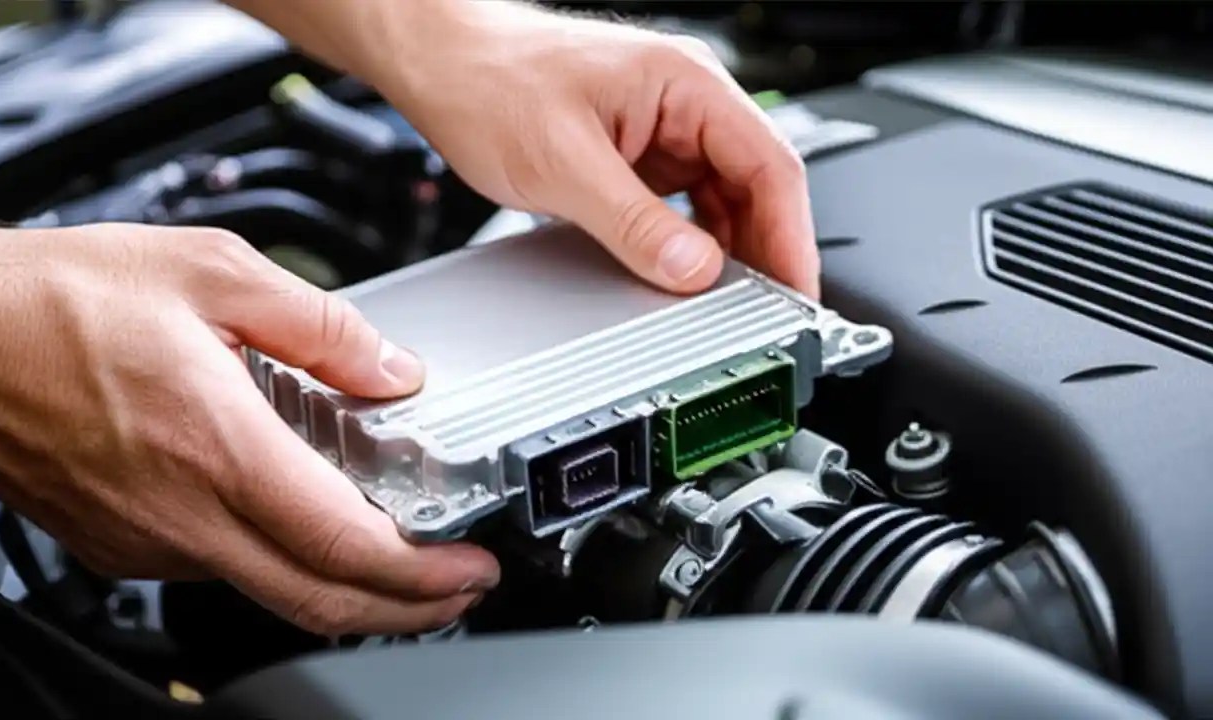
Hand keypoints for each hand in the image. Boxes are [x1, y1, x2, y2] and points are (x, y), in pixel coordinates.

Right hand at [0, 221, 497, 635]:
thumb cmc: (56, 298)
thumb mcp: (213, 272)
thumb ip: (321, 325)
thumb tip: (391, 368)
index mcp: (217, 446)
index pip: (344, 546)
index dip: (423, 575)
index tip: (470, 569)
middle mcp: (181, 513)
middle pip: (319, 601)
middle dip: (407, 610)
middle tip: (456, 590)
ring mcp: (146, 540)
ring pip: (270, 591)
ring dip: (345, 585)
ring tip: (396, 551)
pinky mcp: (118, 544)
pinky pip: (217, 569)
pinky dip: (278, 560)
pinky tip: (301, 521)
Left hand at [363, 2, 819, 297]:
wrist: (439, 62)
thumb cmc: (489, 80)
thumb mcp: (565, 165)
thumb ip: (636, 223)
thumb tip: (694, 272)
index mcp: (686, 84)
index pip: (771, 165)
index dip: (792, 238)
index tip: (796, 294)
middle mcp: (685, 103)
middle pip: (755, 187)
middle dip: (765, 253)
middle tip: (767, 316)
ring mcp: (664, 129)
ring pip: (722, 201)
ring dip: (728, 254)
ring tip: (729, 308)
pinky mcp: (639, 155)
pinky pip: (684, 206)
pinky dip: (689, 246)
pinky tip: (684, 280)